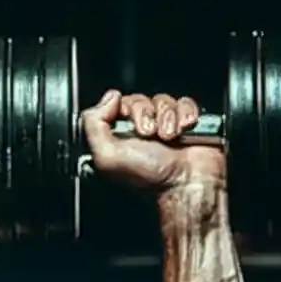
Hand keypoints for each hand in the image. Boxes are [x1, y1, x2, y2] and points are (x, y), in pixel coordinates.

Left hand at [81, 90, 225, 192]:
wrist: (185, 183)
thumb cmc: (148, 177)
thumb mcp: (106, 156)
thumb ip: (93, 125)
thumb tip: (108, 98)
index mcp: (118, 135)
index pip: (117, 104)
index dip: (125, 109)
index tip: (131, 125)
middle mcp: (140, 129)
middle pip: (140, 100)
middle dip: (145, 114)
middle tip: (149, 134)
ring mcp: (165, 124)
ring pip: (163, 100)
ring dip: (166, 117)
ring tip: (167, 138)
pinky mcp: (187, 122)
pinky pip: (184, 102)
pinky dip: (185, 114)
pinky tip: (183, 131)